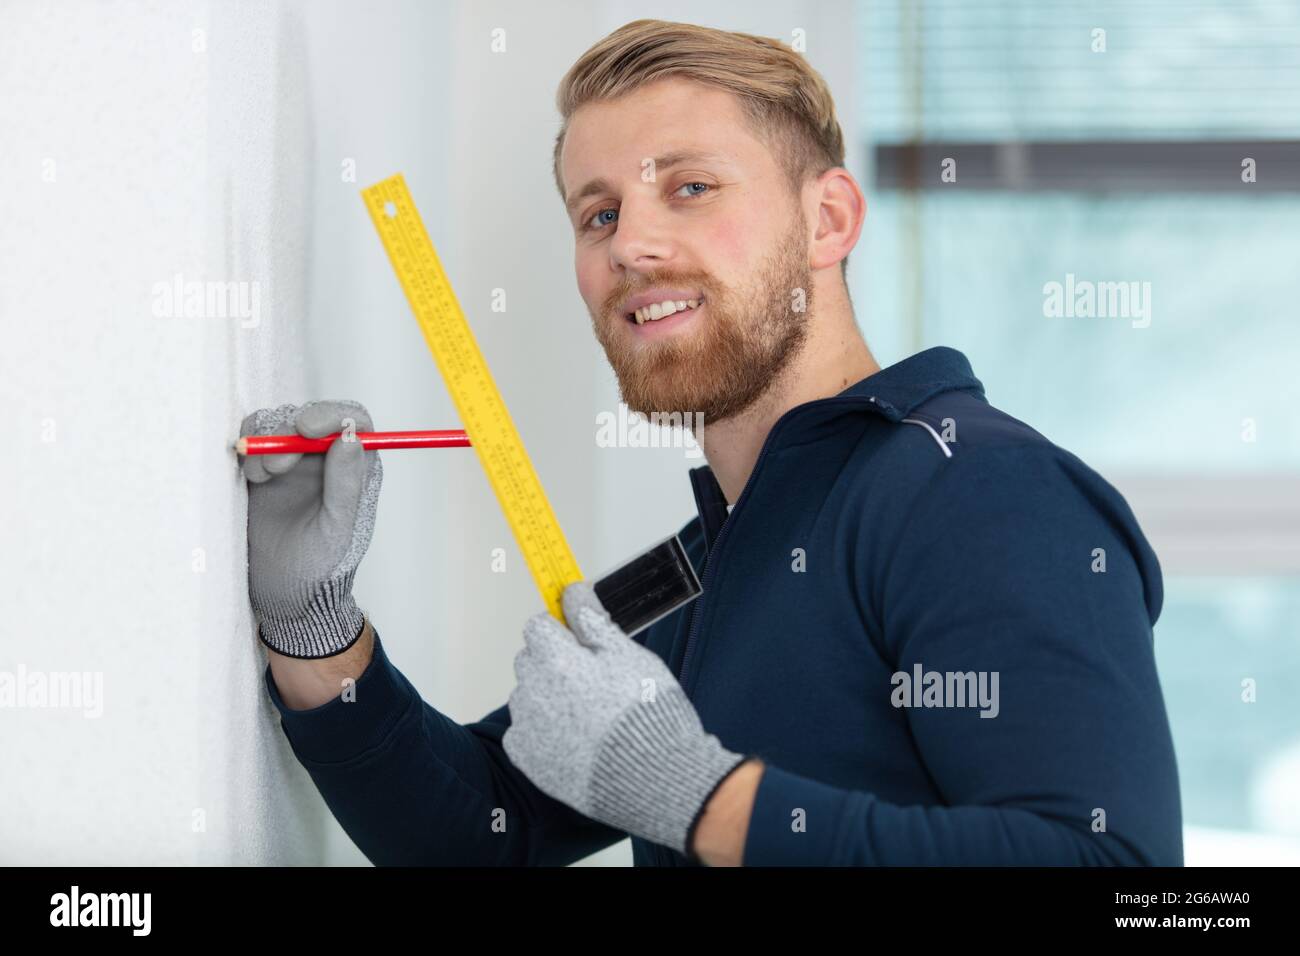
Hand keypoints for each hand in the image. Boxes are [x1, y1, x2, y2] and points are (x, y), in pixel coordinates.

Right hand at [238, 400, 381, 658]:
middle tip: (276, 467)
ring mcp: (293, 460)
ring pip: (277, 422)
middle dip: (288, 431)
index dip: (331, 414)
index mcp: (356, 468)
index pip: (353, 420)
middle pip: (309, 416)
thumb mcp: (337, 530)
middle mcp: (326, 457)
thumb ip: (346, 484)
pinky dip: (248, 451)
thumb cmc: (321, 567)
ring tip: (263, 479)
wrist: (283, 592)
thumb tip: (351, 437)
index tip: (306, 428)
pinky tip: (252, 480)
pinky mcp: (262, 468)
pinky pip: (252, 439)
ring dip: (266, 442)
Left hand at [502, 581, 749, 855]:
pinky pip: (524, 731)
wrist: (656, 778)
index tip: (581, 641)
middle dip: (554, 661)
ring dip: (548, 696)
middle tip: (593, 680)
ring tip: (589, 715)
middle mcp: (533, 690)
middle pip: (531, 659)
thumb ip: (594, 623)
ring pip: (528, 695)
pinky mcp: (527, 759)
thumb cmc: (649, 714)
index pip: (538, 625)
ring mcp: (527, 726)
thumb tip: (573, 592)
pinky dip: (543, 730)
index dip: (561, 630)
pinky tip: (575, 738)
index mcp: (557, 659)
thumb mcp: (631, 656)